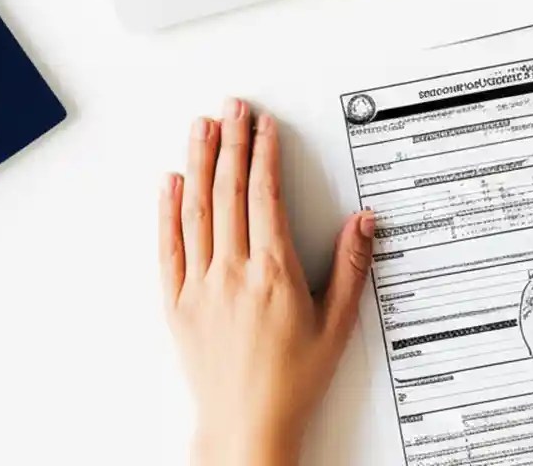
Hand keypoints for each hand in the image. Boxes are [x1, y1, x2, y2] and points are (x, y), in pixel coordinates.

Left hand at [158, 99, 374, 465]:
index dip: (264, 153)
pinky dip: (168, 211)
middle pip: (229, 191)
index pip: (266, 195)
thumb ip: (350, 266)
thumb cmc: (293, 380)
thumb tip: (364, 221)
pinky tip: (170, 183)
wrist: (247, 424)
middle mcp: (233, 272)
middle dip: (232, 142)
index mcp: (274, 272)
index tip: (264, 126)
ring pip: (197, 209)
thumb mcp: (336, 323)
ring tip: (201, 127)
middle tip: (233, 108)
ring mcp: (201, 285)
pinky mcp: (177, 303)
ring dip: (199, 162)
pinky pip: (170, 246)